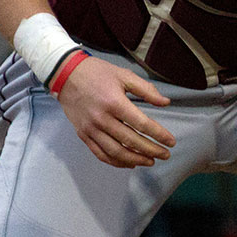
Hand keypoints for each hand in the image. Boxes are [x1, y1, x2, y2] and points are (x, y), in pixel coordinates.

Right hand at [55, 56, 175, 168]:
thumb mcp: (124, 75)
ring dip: (136, 160)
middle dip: (151, 150)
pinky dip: (116, 162)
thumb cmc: (97, 73)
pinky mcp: (83, 134)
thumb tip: (166, 102)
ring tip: (150, 161)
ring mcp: (91, 129)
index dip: (159, 135)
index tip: (170, 141)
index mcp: (115, 102)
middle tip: (165, 155)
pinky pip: (101, 154)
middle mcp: (102, 119)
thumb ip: (146, 90)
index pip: (142, 124)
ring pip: (116, 152)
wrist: (66, 75)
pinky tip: (130, 163)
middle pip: (131, 141)